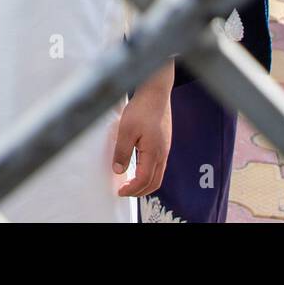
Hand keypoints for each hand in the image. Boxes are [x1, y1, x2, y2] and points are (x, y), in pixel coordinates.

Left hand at [112, 64, 172, 196]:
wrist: (156, 92)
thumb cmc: (142, 108)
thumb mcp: (126, 130)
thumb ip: (122, 152)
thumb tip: (118, 171)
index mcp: (154, 153)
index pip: (144, 181)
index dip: (132, 190)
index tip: (120, 192)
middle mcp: (163, 153)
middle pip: (154, 183)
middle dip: (139, 191)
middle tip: (125, 192)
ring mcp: (165, 148)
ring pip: (158, 175)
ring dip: (145, 183)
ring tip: (130, 183)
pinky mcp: (164, 142)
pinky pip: (159, 165)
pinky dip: (149, 173)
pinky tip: (138, 167)